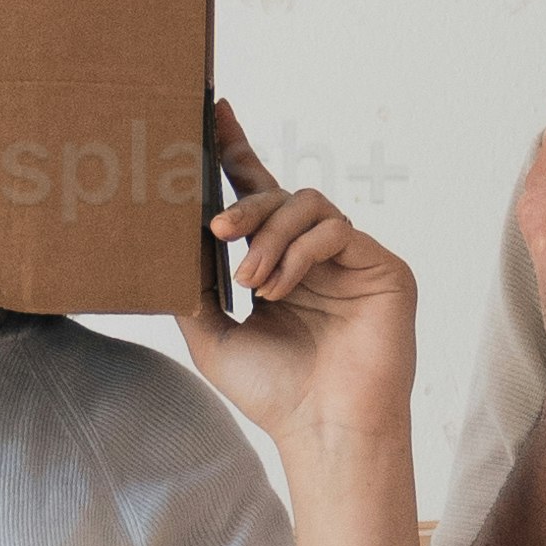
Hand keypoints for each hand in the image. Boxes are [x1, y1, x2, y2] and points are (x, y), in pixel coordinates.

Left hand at [185, 105, 417, 466]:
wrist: (324, 433)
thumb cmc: (275, 393)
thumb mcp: (214, 336)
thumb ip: (193, 288)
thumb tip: (161, 245)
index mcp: (279, 266)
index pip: (258, 196)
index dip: (236, 152)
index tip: (213, 112)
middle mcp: (317, 256)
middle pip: (281, 195)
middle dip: (246, 207)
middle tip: (217, 233)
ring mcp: (353, 260)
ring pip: (310, 206)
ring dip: (272, 237)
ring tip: (253, 281)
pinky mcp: (384, 267)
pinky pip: (338, 231)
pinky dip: (302, 253)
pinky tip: (281, 289)